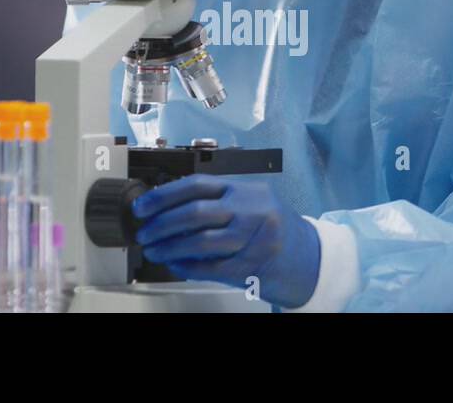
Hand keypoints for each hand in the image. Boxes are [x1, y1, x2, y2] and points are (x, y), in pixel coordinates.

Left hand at [132, 174, 320, 308]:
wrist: (308, 256)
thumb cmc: (273, 227)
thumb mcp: (250, 202)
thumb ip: (216, 201)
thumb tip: (166, 208)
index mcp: (244, 189)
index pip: (197, 184)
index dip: (164, 195)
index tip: (143, 206)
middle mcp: (250, 209)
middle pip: (195, 213)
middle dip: (161, 224)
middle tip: (144, 233)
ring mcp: (253, 238)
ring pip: (200, 242)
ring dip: (170, 248)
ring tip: (155, 250)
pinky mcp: (252, 265)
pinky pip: (211, 267)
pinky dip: (187, 267)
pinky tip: (176, 265)